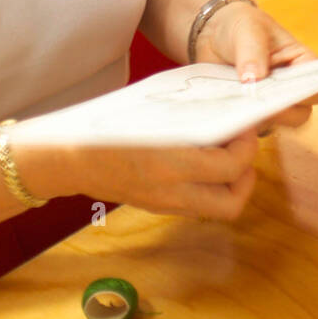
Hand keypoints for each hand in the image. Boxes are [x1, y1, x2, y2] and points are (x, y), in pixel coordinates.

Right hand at [20, 125, 260, 221]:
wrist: (70, 159)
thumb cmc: (107, 127)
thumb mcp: (150, 114)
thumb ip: (188, 117)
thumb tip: (222, 109)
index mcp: (171, 163)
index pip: (231, 166)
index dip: (247, 146)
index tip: (245, 125)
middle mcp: (173, 191)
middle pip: (233, 201)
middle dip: (248, 173)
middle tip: (244, 146)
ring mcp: (166, 205)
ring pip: (220, 209)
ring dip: (233, 185)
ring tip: (228, 157)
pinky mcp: (160, 208)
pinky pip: (200, 206)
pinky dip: (212, 188)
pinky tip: (204, 163)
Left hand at [195, 1, 317, 131]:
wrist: (213, 33)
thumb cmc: (241, 26)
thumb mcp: (247, 30)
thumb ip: (252, 51)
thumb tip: (254, 80)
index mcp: (302, 63)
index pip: (317, 87)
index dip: (306, 94)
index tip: (284, 94)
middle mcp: (291, 87)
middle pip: (300, 114)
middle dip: (282, 113)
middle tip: (258, 105)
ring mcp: (270, 103)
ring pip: (276, 124)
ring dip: (259, 120)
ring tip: (239, 107)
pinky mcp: (250, 113)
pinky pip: (250, 126)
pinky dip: (240, 123)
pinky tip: (226, 111)